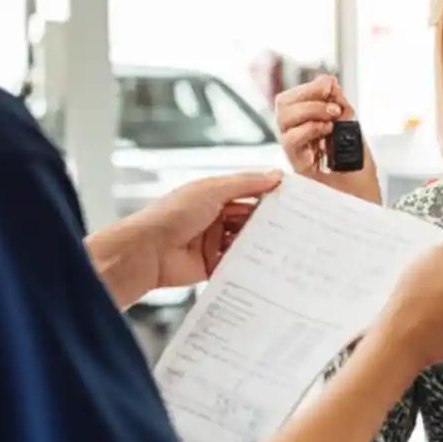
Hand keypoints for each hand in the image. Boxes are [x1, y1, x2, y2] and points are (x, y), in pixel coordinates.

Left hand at [132, 171, 281, 289]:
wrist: (147, 251)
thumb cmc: (172, 214)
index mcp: (212, 196)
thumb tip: (275, 175)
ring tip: (285, 248)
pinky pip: (234, 266)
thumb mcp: (212, 190)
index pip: (247, 195)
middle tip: (295, 228)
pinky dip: (247, 266)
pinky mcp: (210, 266)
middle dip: (268, 225)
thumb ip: (245, 184)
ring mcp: (212, 243)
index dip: (268, 198)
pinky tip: (265, 266)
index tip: (292, 202)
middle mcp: (214, 219)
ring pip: (244, 244)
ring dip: (259, 246)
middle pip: (248, 221)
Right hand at [274, 75, 379, 202]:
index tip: (330, 84)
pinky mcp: (300, 174)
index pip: (294, 103)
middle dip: (307, 95)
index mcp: (311, 136)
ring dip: (309, 110)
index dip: (308, 89)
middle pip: (283, 108)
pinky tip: (326, 131)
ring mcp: (299, 159)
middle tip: (331, 100)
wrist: (370, 217)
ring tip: (332, 117)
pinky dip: (308, 129)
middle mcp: (300, 146)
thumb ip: (344, 114)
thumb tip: (331, 84)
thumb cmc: (363, 188)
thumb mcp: (356, 141)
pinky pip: (290, 144)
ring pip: (283, 122)